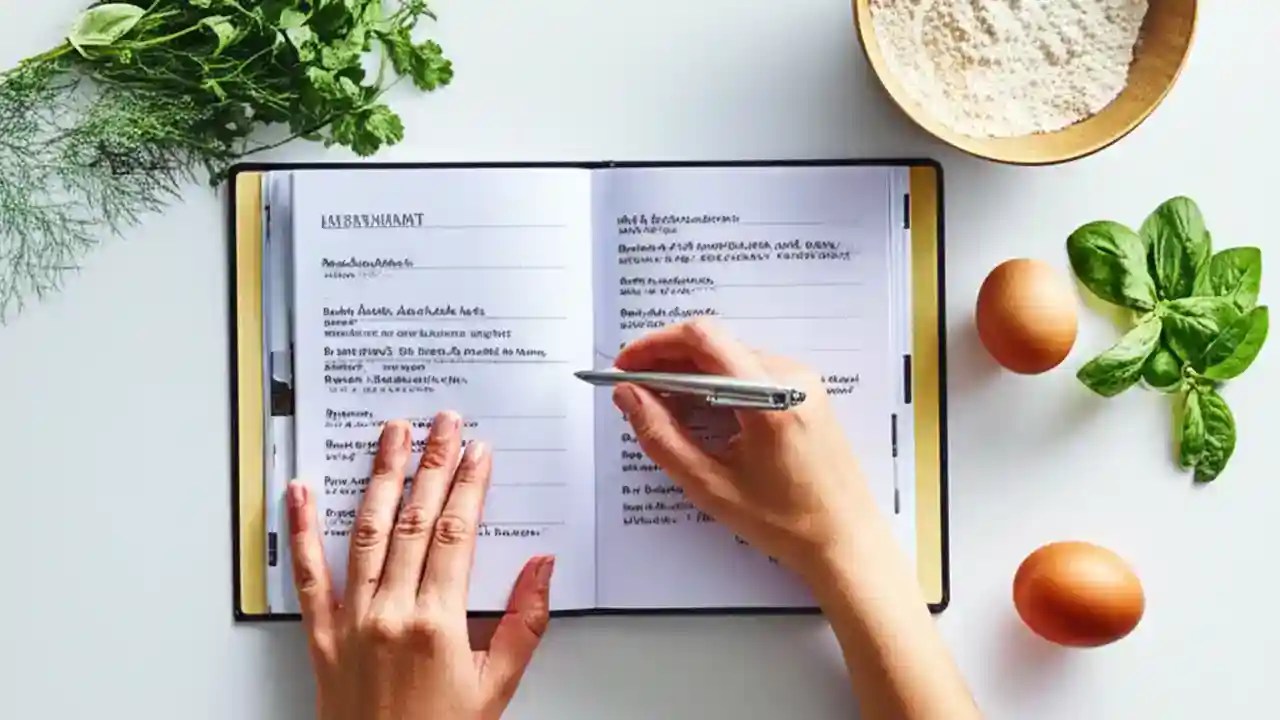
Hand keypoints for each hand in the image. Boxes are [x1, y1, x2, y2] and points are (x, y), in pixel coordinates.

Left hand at [288, 412, 554, 719]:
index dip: (469, 486)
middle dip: (432, 464)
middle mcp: (390, 613)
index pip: (455, 534)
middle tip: (443, 424)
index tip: (479, 453)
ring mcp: (352, 621)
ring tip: (390, 436)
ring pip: (365, 533)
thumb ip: (524, 624)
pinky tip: (301, 493)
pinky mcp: (321, 636)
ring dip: (378, 477)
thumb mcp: (496, 688)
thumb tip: (542, 568)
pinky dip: (301, 530)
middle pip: (413, 521)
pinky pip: (307, 575)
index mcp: (437, 623)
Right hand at [610, 319, 876, 580]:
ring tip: (662, 406)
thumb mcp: (710, 485)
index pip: (703, 339)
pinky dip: (717, 382)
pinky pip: (751, 371)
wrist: (846, 541)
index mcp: (768, 396)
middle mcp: (789, 377)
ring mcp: (802, 382)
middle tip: (634, 389)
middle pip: (715, 344)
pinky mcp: (805, 393)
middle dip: (667, 360)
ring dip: (692, 373)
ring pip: (731, 356)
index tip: (625, 366)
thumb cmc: (785, 522)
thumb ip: (662, 436)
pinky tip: (699, 412)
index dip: (655, 345)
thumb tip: (629, 396)